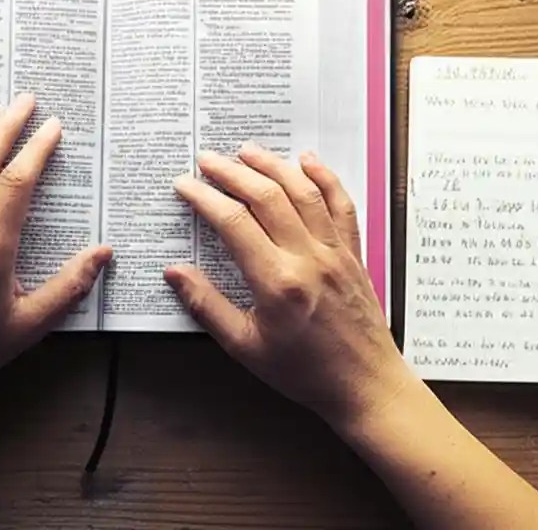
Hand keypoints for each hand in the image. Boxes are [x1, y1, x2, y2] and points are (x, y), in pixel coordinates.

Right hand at [165, 142, 415, 431]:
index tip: (184, 185)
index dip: (205, 198)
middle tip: (207, 159)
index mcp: (276, 282)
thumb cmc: (303, 372)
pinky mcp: (353, 254)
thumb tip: (174, 272)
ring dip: (273, 166)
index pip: (234, 223)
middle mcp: (308, 258)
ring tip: (247, 151)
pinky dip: (325, 178)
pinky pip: (341, 206)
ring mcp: (335, 252)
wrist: (363, 385)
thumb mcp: (245, 347)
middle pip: (267, 197)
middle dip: (233, 172)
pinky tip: (307, 161)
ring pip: (303, 193)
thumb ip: (207, 305)